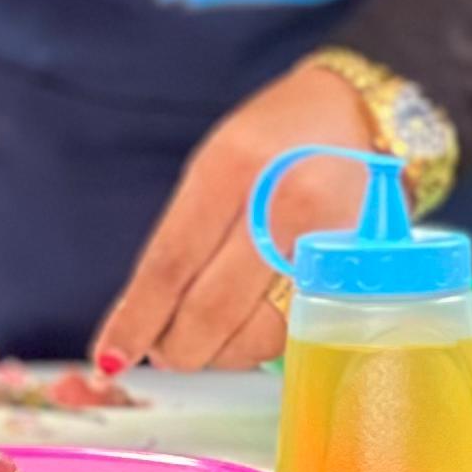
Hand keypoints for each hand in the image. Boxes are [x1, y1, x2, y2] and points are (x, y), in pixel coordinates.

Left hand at [93, 63, 375, 372]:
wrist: (360, 116)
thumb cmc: (276, 142)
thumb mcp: (217, 165)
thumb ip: (181, 238)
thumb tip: (143, 320)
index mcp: (234, 167)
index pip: (172, 264)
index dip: (137, 319)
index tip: (111, 354)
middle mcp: (286, 203)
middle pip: (211, 309)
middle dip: (175, 347)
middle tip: (161, 351)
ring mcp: (330, 240)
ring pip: (256, 333)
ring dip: (217, 351)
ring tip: (206, 336)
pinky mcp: (360, 271)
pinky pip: (296, 332)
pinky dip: (259, 343)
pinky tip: (246, 328)